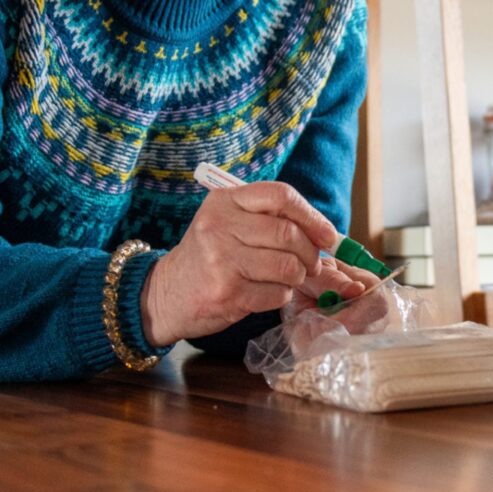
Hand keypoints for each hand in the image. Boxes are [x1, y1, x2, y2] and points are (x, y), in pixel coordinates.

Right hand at [139, 182, 365, 346]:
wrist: (166, 293)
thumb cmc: (209, 256)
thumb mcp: (229, 223)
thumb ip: (269, 220)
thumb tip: (327, 234)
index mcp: (225, 201)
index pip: (281, 195)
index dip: (312, 216)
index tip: (327, 234)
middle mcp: (220, 226)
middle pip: (289, 234)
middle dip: (310, 253)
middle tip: (311, 264)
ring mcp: (222, 260)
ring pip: (288, 266)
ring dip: (298, 277)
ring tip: (288, 278)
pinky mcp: (226, 293)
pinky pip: (277, 294)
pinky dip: (282, 296)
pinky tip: (267, 293)